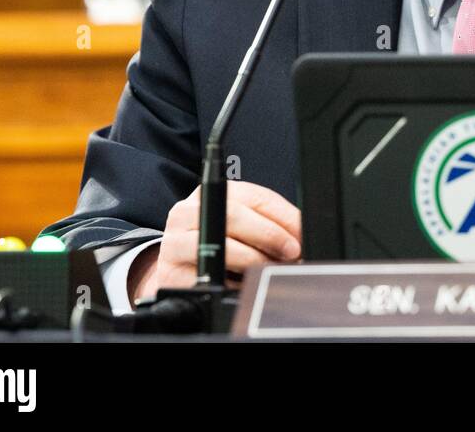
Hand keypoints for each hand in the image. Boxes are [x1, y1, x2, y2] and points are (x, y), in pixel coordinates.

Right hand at [129, 181, 301, 302]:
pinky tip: (244, 283)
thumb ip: (270, 225)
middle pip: (236, 216)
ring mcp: (175, 240)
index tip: (301, 234)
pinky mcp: (170, 270)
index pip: (255, 197)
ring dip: (253, 258)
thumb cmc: (218, 244)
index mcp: (213, 192)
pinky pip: (208, 276)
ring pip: (221, 245)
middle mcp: (189, 211)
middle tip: (291, 252)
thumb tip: (303, 235)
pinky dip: (232, 281)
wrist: (176, 270)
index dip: (284, 215)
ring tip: (269, 268)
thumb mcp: (243, 227)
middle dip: (270, 234)